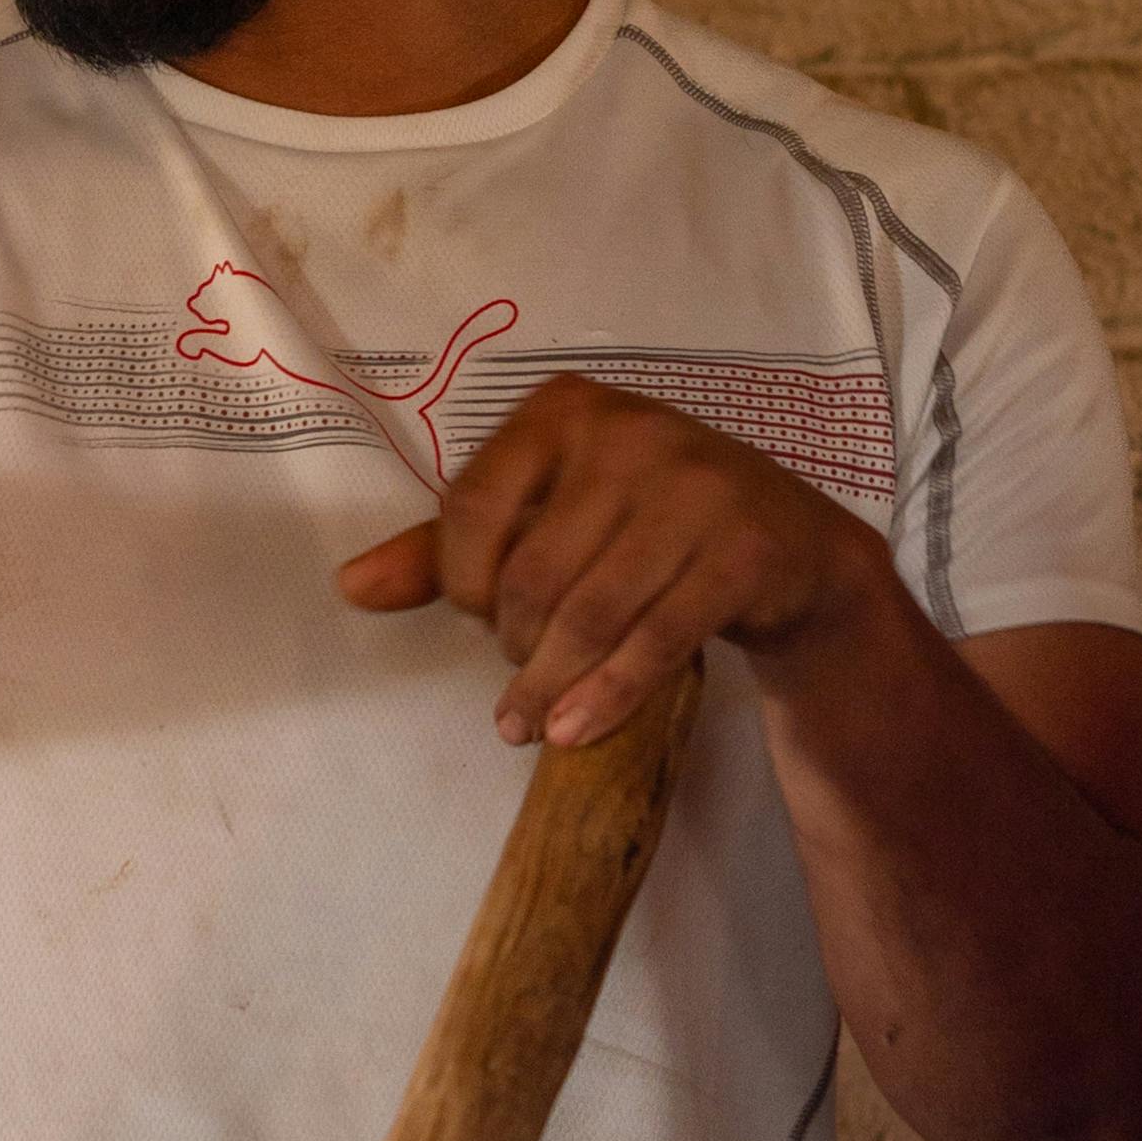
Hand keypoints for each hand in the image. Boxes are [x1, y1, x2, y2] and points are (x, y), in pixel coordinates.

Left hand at [336, 376, 882, 747]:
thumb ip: (449, 548)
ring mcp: (697, 488)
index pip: (473, 506)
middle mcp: (632, 432)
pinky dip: (610, 695)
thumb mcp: (553, 515)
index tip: (479, 617)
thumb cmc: (646, 526)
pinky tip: (579, 731)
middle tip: (520, 676)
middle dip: (513, 644)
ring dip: (551, 686)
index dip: (461, 583)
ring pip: (591, 613)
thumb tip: (350, 587)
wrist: (791, 547)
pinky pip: (656, 640)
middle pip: (532, 573)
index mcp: (566, 409)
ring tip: (530, 727)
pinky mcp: (744, 551)